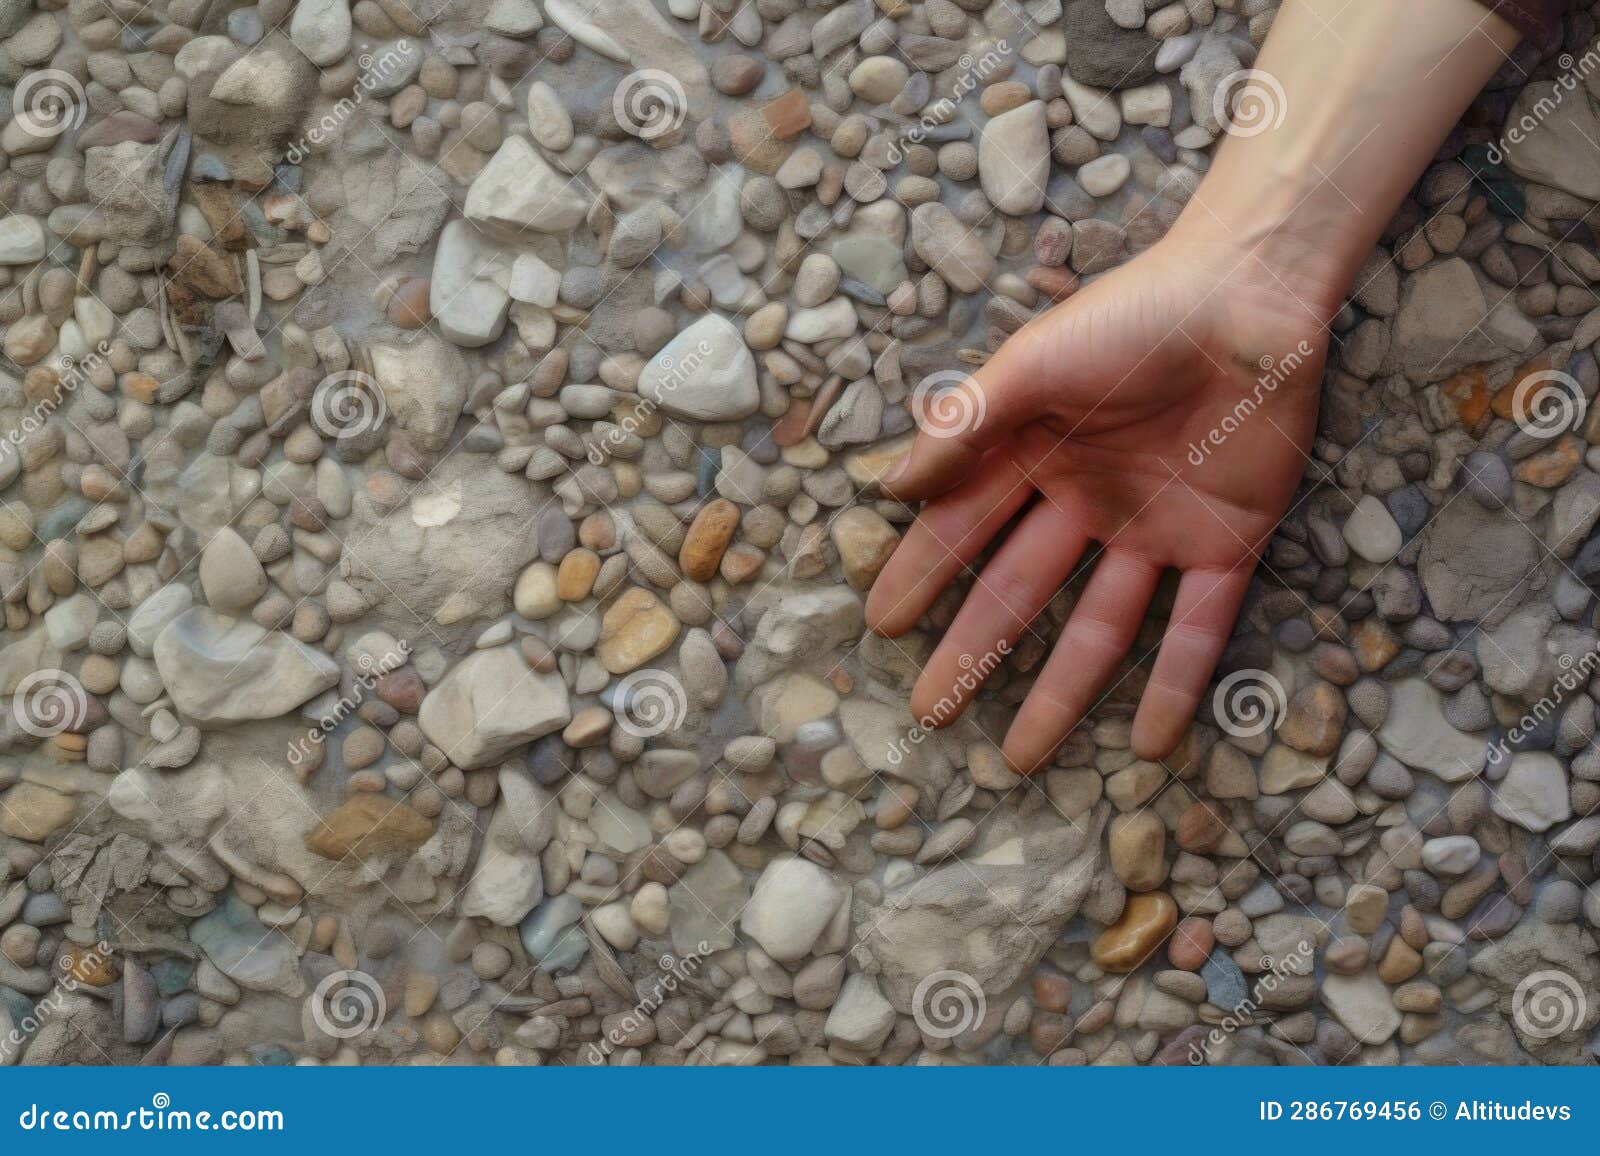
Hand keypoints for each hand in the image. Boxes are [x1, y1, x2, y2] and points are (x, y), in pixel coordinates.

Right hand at [865, 227, 1336, 769]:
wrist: (1251, 297)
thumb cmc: (1133, 317)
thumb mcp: (1033, 364)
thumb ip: (964, 426)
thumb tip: (889, 491)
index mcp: (1035, 455)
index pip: (962, 530)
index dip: (921, 577)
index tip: (881, 626)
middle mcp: (1086, 501)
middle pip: (1018, 592)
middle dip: (972, 653)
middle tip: (930, 713)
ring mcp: (1155, 528)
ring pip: (1099, 627)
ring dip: (1061, 692)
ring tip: (1022, 758)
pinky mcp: (1225, 543)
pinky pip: (1198, 627)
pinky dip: (1177, 685)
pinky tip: (1151, 744)